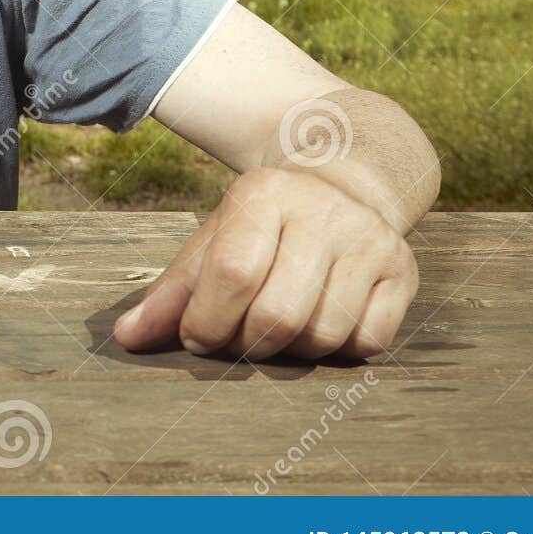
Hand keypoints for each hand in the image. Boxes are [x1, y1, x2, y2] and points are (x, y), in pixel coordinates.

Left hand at [112, 168, 417, 361]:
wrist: (344, 183)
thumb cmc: (263, 226)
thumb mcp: (214, 241)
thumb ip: (173, 291)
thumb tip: (128, 337)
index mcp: (266, 193)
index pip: (232, 273)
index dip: (206, 321)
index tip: (197, 336)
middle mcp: (324, 211)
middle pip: (278, 315)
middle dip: (246, 343)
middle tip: (237, 339)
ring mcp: (371, 240)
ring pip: (322, 335)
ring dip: (290, 350)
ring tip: (277, 327)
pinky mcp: (404, 271)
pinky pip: (366, 342)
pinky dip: (337, 349)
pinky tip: (322, 320)